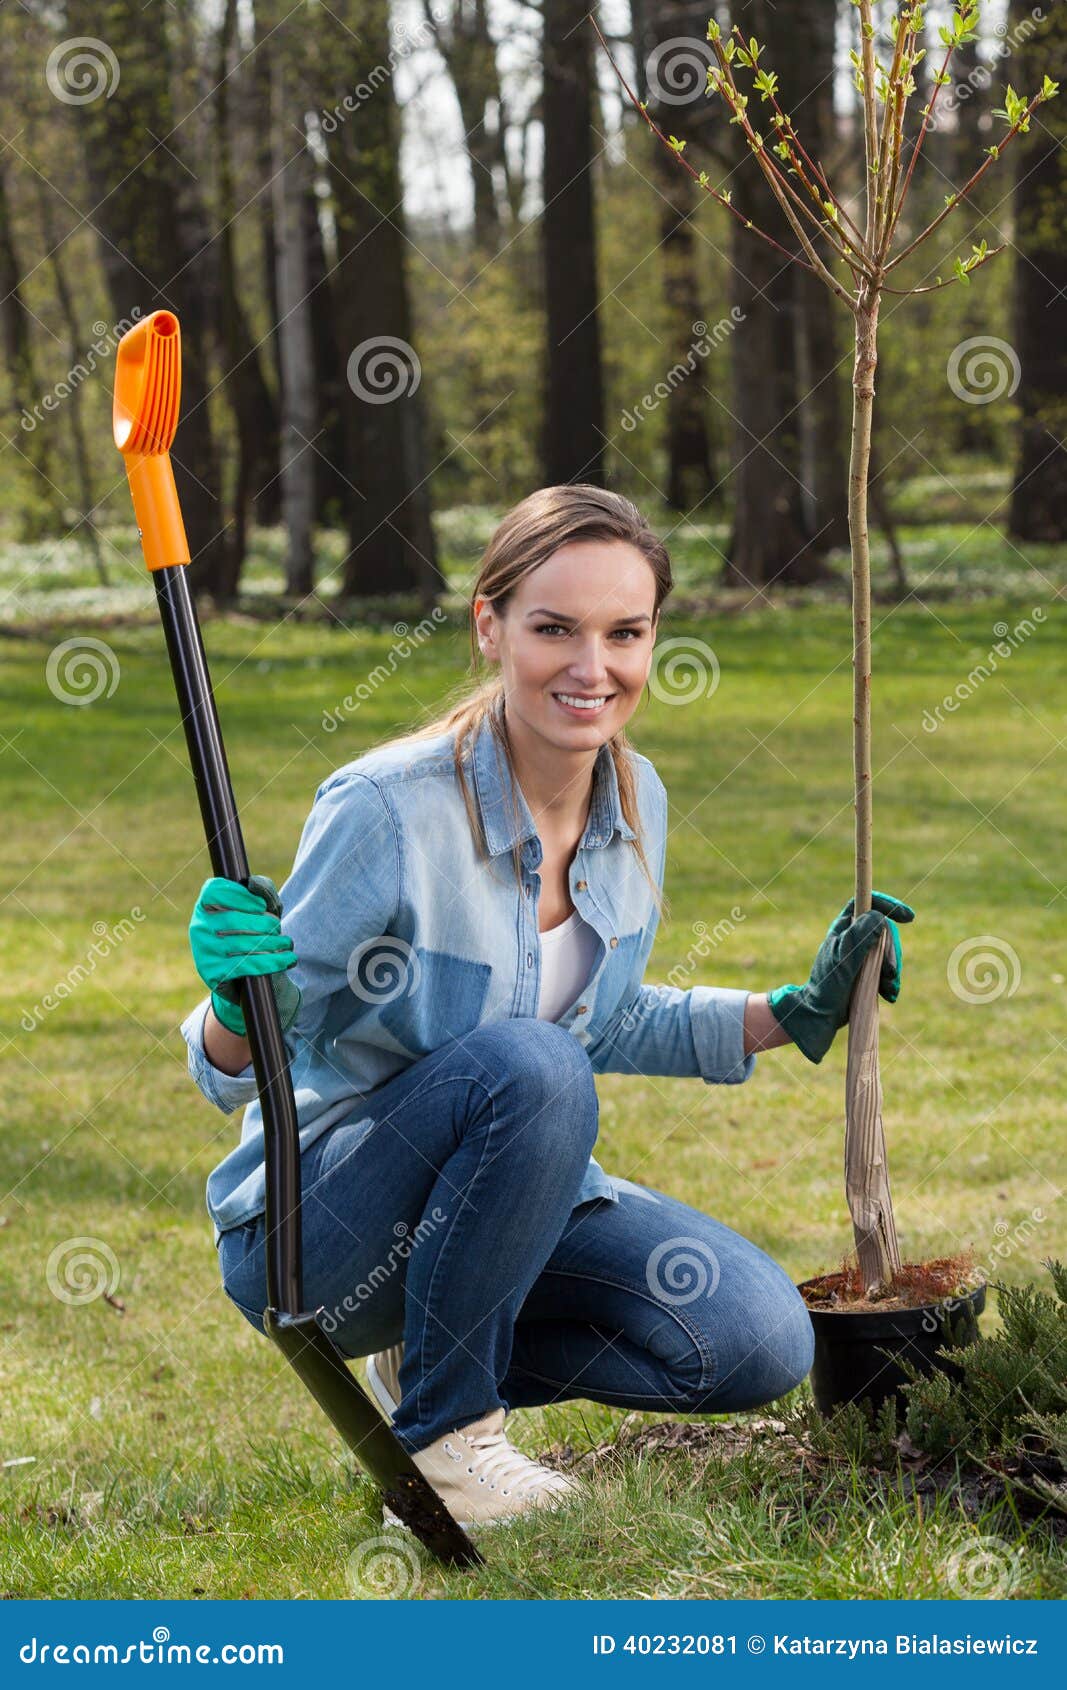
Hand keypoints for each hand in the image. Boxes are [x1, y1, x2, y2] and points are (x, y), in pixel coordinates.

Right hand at [189, 874, 301, 1036]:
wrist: (246, 975)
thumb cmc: (254, 932)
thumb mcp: (261, 909)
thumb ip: (262, 889)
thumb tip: (253, 884)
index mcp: (205, 905)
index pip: (215, 891)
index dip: (241, 896)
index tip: (262, 906)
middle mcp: (199, 926)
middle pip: (233, 919)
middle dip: (263, 923)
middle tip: (277, 928)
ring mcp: (203, 951)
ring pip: (241, 943)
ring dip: (272, 942)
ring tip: (287, 943)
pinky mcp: (213, 973)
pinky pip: (244, 965)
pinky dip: (271, 962)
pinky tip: (288, 960)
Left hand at [766, 889, 914, 1064]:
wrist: (820, 1015)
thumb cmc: (827, 985)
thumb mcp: (843, 959)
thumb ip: (859, 937)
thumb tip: (878, 917)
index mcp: (844, 928)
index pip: (867, 903)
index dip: (888, 905)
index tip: (908, 917)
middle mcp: (853, 937)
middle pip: (884, 931)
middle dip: (892, 951)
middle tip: (890, 972)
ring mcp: (861, 955)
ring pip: (888, 952)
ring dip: (893, 970)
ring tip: (888, 987)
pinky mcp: (867, 972)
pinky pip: (888, 970)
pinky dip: (891, 982)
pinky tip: (889, 995)